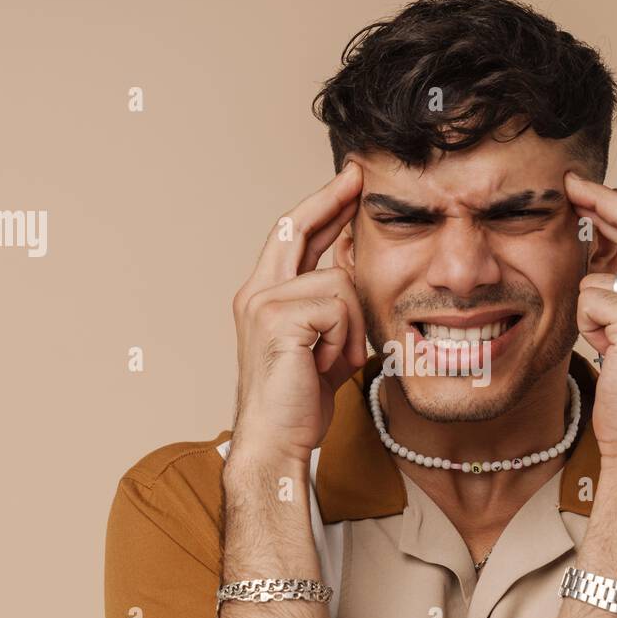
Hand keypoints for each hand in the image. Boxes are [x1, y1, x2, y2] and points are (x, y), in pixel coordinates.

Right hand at [229, 162, 366, 466]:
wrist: (276, 441)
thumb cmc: (300, 401)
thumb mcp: (325, 343)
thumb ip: (334, 306)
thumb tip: (356, 265)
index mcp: (264, 295)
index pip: (292, 235)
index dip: (322, 205)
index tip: (348, 180)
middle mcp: (257, 292)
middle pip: (297, 227)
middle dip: (332, 199)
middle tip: (359, 176)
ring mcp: (263, 303)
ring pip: (340, 283)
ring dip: (352, 328)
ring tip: (334, 361)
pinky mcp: (278, 320)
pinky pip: (338, 308)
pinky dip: (345, 342)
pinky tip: (326, 367)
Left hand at [564, 170, 616, 466]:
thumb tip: (595, 256)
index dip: (616, 204)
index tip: (585, 188)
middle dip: (600, 200)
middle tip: (569, 186)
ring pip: (595, 279)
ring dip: (587, 314)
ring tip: (608, 350)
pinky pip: (588, 301)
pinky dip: (587, 329)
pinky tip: (607, 356)